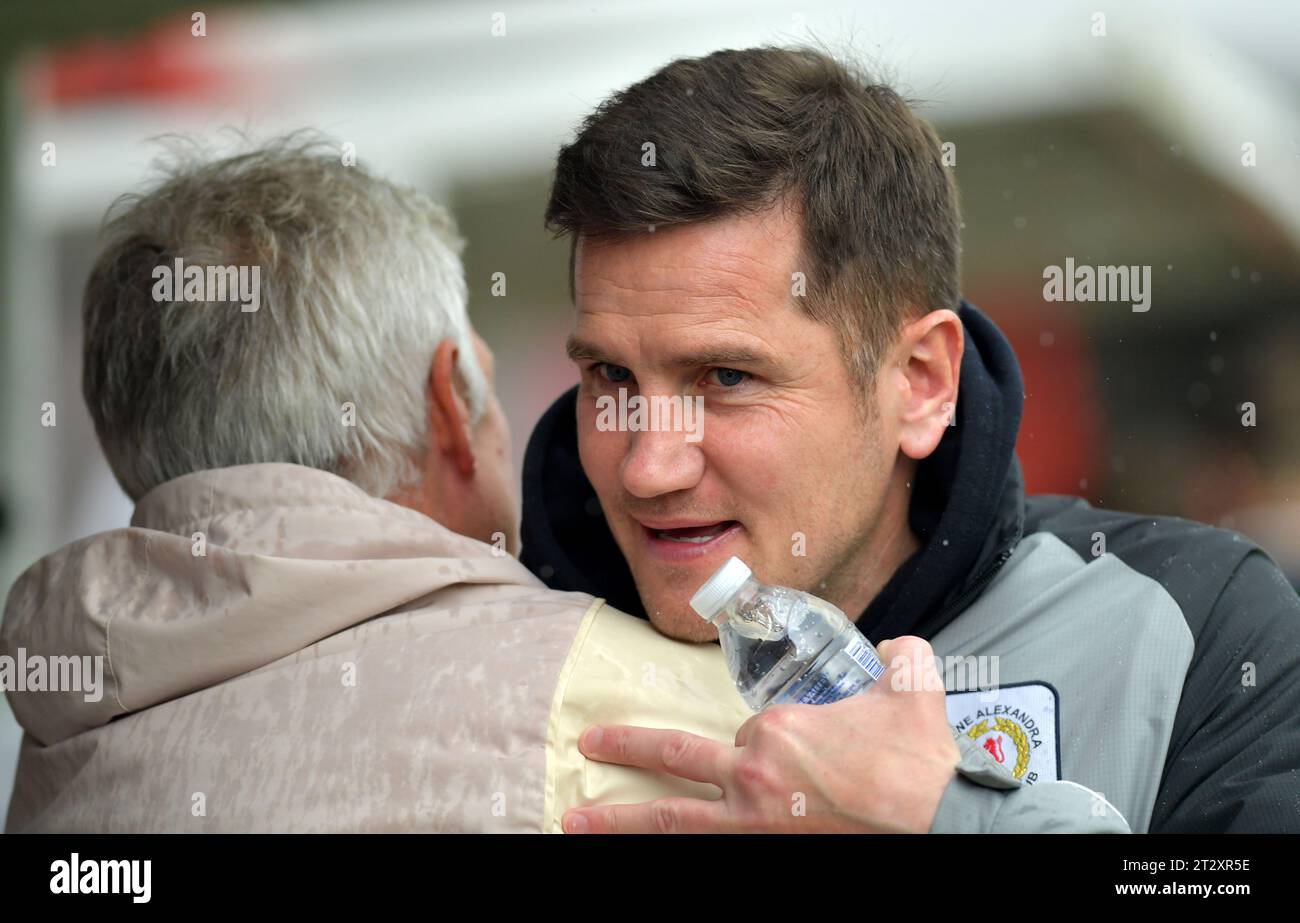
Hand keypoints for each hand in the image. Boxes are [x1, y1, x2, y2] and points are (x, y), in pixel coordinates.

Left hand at [561, 635, 960, 832]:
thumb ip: (898, 654)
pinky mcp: (763, 852)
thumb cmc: (921, 766)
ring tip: (575, 823)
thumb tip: (895, 644)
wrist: (940, 823)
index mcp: (779, 730)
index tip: (804, 752)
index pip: (751, 729)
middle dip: (626, 750)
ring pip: (671, 818)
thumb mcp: (913, 687)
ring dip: (618, 821)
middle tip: (589, 745)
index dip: (772, 738)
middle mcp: (753, 774)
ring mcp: (752, 822)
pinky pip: (701, 850)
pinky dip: (667, 850)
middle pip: (677, 758)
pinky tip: (634, 855)